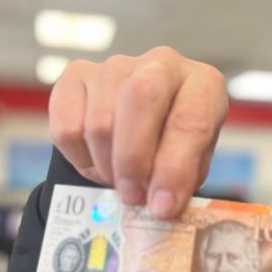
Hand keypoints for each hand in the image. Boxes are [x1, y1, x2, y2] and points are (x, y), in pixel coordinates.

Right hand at [49, 47, 227, 218]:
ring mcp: (117, 65)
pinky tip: (98, 164)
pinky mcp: (77, 75)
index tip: (162, 206)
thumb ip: (182, 180)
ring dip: (107, 166)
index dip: (174, 169)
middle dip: (133, 160)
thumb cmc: (177, 143)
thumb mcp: (194, 162)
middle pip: (140, 100)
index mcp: (204, 83)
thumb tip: (159, 207)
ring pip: (100, 122)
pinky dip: (80, 159)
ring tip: (119, 182)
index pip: (191, 121)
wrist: (147, 123)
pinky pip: (67, 127)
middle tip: (132, 197)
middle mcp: (163, 63)